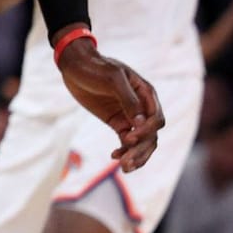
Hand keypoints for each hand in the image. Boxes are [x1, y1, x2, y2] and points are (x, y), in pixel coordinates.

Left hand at [55, 36, 163, 170]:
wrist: (76, 66)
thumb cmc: (96, 67)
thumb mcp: (113, 79)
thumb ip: (129, 100)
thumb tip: (141, 124)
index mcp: (147, 95)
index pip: (156, 120)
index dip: (147, 132)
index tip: (128, 138)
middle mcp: (143, 108)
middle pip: (151, 135)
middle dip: (141, 150)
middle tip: (125, 163)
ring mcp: (131, 117)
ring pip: (142, 142)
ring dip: (135, 156)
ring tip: (123, 167)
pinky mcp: (118, 123)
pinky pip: (127, 142)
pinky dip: (124, 152)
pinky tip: (114, 156)